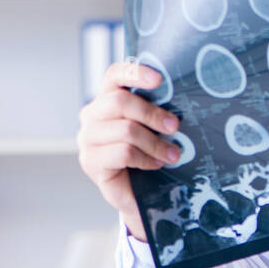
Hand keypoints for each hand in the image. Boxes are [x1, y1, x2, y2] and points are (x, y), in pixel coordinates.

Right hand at [76, 60, 180, 241]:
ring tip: (173, 154)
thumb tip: (181, 99)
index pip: (114, 75)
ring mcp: (87, 139)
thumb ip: (156, 111)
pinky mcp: (91, 161)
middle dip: (153, 114)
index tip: (159, 80)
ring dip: (155, 143)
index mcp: (107, 99)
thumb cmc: (147, 154)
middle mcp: (92, 115)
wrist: (139, 194)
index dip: (135, 73)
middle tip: (175, 127)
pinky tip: (156, 164)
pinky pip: (123, 153)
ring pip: (126, 130)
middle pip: (120, 102)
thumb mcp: (152, 128)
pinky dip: (146, 158)